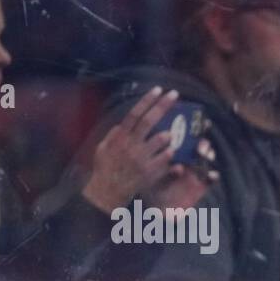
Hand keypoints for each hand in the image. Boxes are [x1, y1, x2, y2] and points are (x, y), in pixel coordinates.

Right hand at [81, 87, 217, 211]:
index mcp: (120, 136)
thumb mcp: (104, 148)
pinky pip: (166, 159)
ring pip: (161, 139)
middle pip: (150, 120)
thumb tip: (123, 124)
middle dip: (163, 105)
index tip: (159, 89)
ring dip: (169, 134)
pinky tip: (174, 152)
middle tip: (175, 94)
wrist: (108, 191)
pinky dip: (171, 154)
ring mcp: (141, 157)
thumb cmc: (106, 168)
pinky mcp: (149, 171)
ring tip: (173, 133)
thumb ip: (114, 135)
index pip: (135, 113)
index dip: (147, 100)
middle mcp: (130, 144)